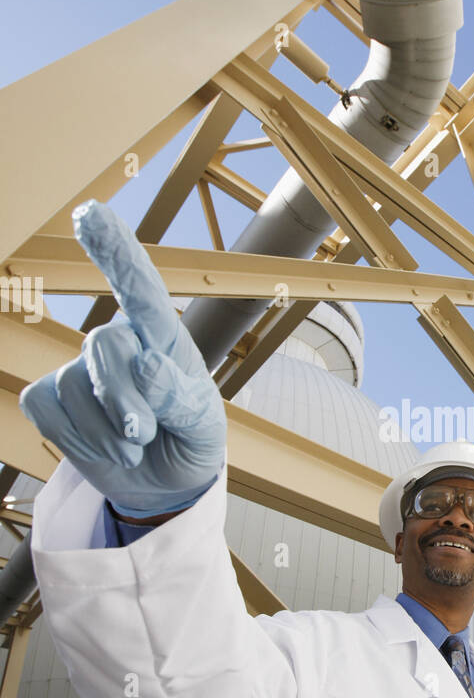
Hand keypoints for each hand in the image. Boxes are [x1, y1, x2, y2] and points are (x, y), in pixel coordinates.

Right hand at [19, 200, 225, 516]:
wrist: (166, 484)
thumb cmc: (191, 440)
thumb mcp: (204, 425)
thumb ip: (180, 396)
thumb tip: (146, 364)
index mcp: (164, 338)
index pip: (140, 288)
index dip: (115, 250)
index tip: (91, 214)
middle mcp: (121, 343)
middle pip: (103, 347)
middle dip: (124, 401)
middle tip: (145, 434)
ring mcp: (82, 368)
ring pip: (72, 387)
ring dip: (106, 432)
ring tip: (134, 446)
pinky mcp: (54, 397)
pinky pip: (44, 408)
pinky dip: (75, 438)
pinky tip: (102, 445)